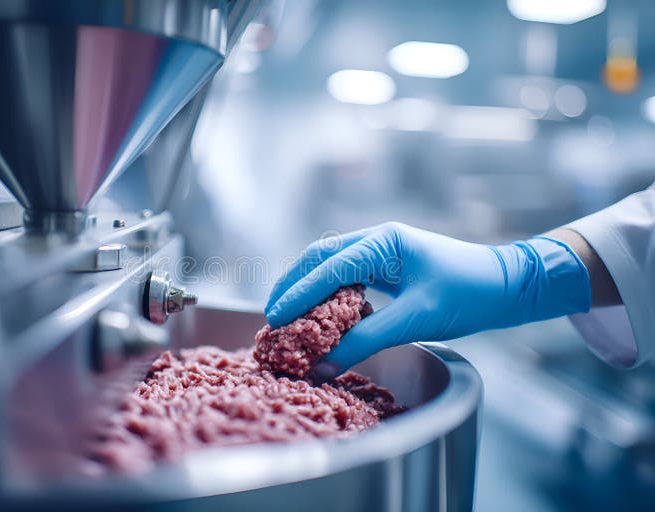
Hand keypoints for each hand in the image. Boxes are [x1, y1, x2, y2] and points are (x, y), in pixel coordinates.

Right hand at [265, 222, 590, 378]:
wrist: (508, 285)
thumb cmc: (468, 295)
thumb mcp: (415, 319)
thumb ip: (366, 341)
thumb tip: (323, 366)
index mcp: (383, 242)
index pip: (328, 267)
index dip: (299, 294)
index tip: (275, 318)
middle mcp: (377, 239)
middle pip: (319, 257)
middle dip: (293, 285)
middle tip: (272, 317)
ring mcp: (381, 249)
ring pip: (329, 264)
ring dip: (306, 287)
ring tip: (287, 315)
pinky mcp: (387, 264)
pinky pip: (346, 274)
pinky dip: (326, 292)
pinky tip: (320, 313)